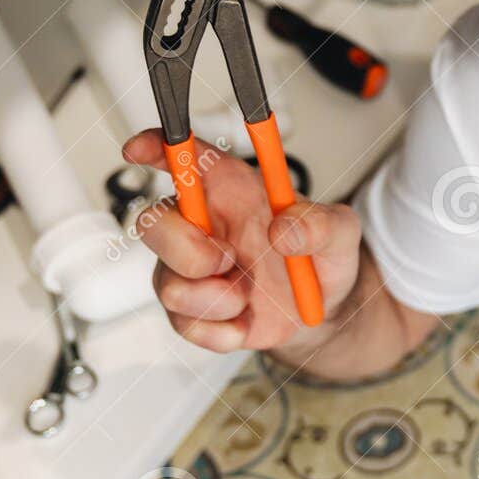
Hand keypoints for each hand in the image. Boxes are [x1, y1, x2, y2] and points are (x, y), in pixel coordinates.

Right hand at [122, 129, 361, 352]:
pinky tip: (243, 322)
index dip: (156, 147)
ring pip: (164, 282)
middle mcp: (204, 226)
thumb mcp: (341, 232)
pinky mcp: (192, 310)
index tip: (137, 149)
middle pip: (152, 222)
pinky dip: (219, 331)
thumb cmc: (322, 257)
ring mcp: (191, 270)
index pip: (187, 156)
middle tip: (227, 260)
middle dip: (184, 249)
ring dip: (213, 299)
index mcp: (233, 189)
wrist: (323, 313)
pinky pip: (183, 324)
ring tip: (247, 297)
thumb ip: (320, 223)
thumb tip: (285, 228)